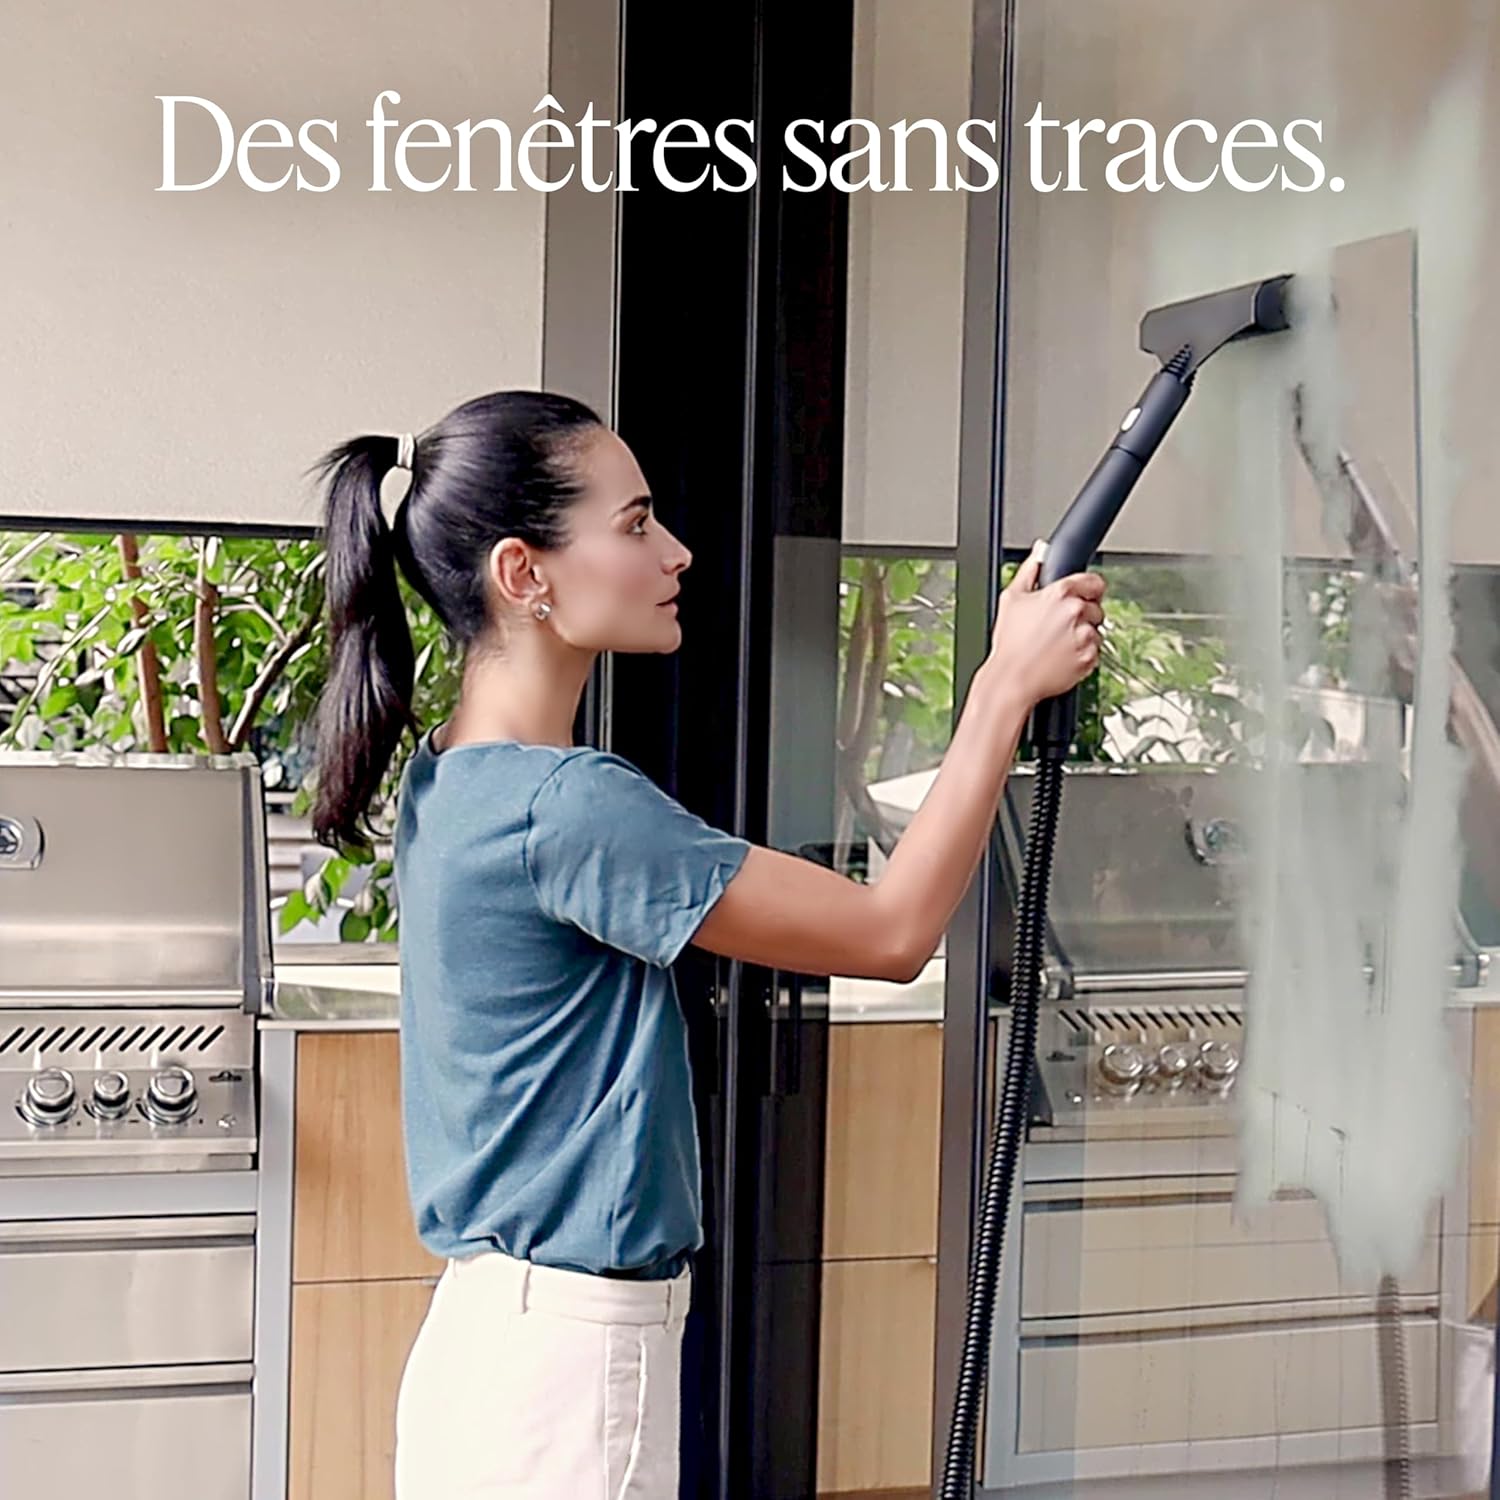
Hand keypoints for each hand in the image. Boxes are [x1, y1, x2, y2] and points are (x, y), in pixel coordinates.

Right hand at [986, 541, 1106, 705]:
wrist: (1011, 680)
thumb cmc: (1009, 643)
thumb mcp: (1011, 599)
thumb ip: (1029, 571)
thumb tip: (1038, 553)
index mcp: (1059, 594)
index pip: (1094, 582)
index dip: (1089, 589)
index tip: (1085, 595)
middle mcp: (1075, 612)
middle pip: (1097, 607)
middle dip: (1083, 615)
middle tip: (1062, 627)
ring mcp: (1084, 636)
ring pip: (1096, 631)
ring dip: (1083, 636)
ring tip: (1058, 644)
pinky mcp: (1089, 658)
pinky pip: (1095, 652)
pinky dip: (1083, 655)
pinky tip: (1062, 657)